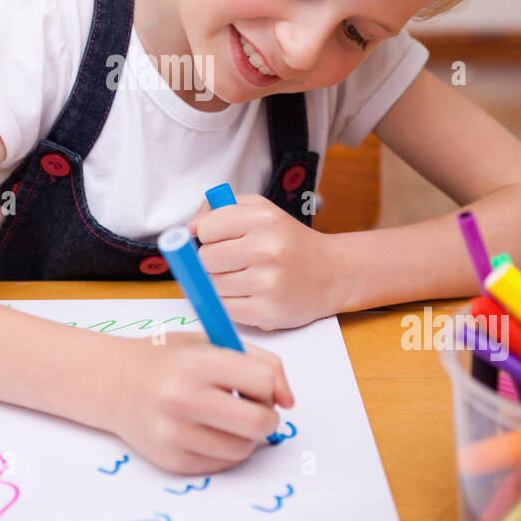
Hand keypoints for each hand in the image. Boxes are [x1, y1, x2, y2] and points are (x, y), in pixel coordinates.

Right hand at [113, 330, 293, 475]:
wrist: (112, 382)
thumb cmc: (167, 359)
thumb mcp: (211, 342)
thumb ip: (260, 362)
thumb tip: (289, 402)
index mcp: (196, 363)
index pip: (262, 382)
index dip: (268, 385)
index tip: (255, 386)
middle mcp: (183, 400)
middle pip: (260, 423)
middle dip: (267, 417)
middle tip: (253, 408)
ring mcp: (174, 435)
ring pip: (244, 450)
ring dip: (247, 437)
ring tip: (228, 419)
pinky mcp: (171, 461)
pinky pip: (222, 466)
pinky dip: (225, 451)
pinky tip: (209, 432)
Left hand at [185, 192, 335, 330]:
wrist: (333, 273)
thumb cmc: (287, 240)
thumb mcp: (259, 210)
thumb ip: (218, 208)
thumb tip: (188, 229)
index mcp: (263, 218)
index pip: (206, 228)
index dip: (209, 235)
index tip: (222, 238)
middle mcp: (267, 248)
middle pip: (205, 258)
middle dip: (213, 260)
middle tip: (235, 260)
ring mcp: (268, 282)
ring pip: (212, 285)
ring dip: (221, 283)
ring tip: (245, 277)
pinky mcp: (267, 312)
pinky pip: (224, 308)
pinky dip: (230, 303)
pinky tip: (249, 294)